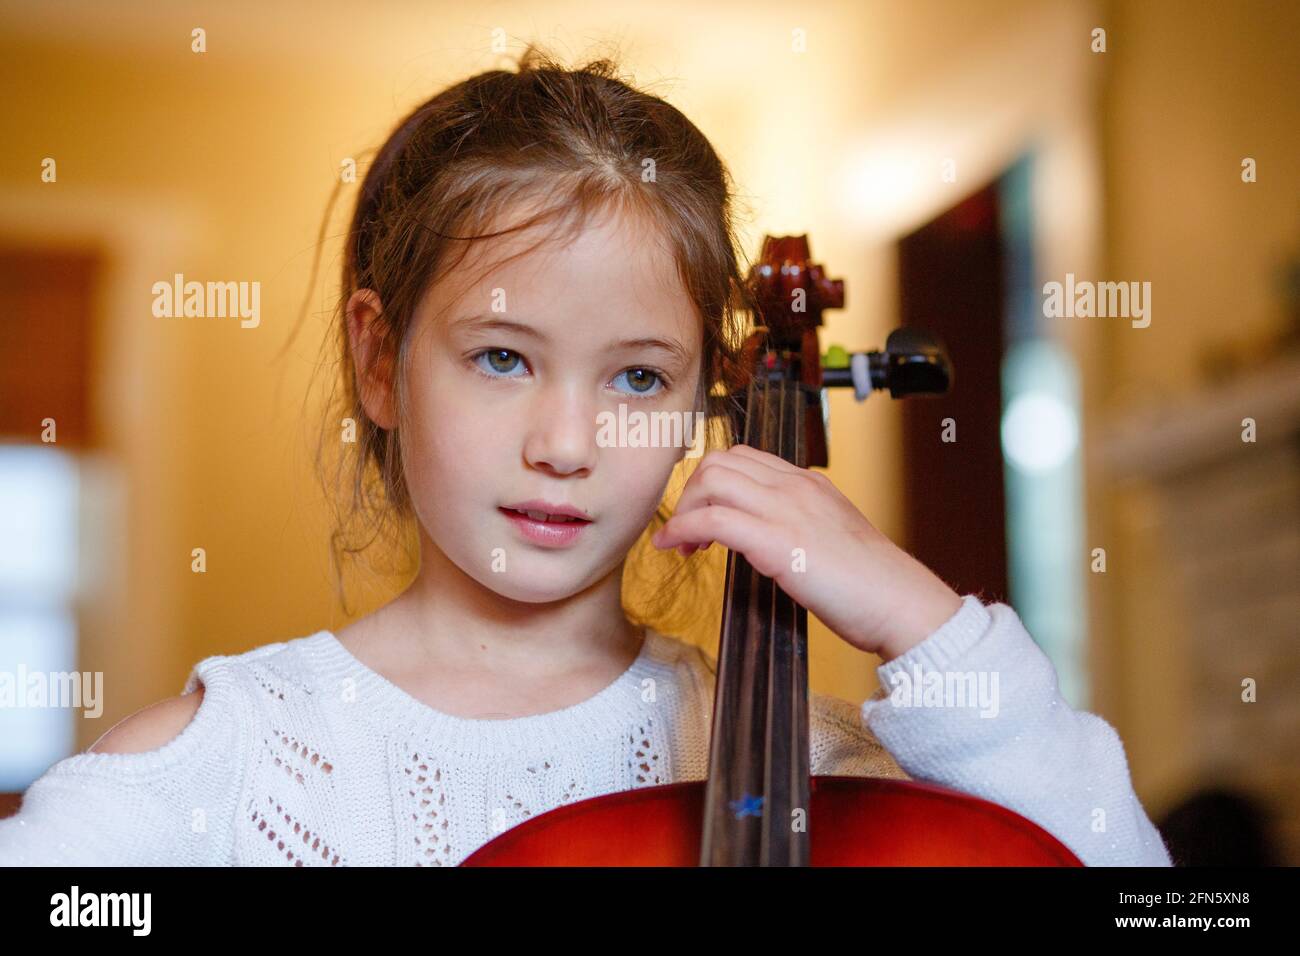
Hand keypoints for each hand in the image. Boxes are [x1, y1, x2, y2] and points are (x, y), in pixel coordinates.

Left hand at [650, 444, 963, 660]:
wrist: (902, 604)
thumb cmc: (870, 584)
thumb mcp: (831, 538)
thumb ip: (799, 525)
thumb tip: (764, 537)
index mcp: (809, 483)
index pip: (743, 458)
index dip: (711, 483)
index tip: (702, 516)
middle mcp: (797, 487)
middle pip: (720, 461)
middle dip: (692, 492)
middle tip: (687, 531)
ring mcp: (788, 510)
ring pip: (712, 480)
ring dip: (684, 509)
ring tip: (682, 543)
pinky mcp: (780, 542)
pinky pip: (715, 519)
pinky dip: (683, 528)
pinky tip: (676, 548)